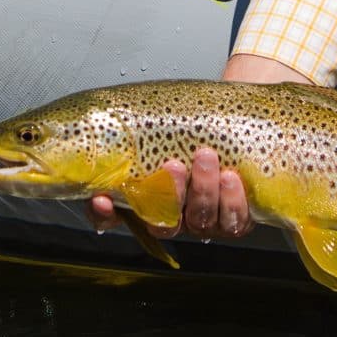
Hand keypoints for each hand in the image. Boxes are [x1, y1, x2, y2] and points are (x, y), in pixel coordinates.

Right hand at [83, 53, 309, 238]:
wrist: (230, 124)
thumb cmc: (186, 125)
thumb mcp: (157, 123)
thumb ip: (133, 128)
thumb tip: (103, 114)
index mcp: (144, 198)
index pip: (113, 217)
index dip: (104, 214)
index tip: (101, 198)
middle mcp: (171, 216)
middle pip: (162, 222)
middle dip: (169, 194)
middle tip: (172, 165)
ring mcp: (202, 221)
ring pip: (199, 220)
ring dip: (202, 190)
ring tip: (205, 156)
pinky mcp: (234, 220)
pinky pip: (233, 220)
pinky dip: (232, 200)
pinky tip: (231, 177)